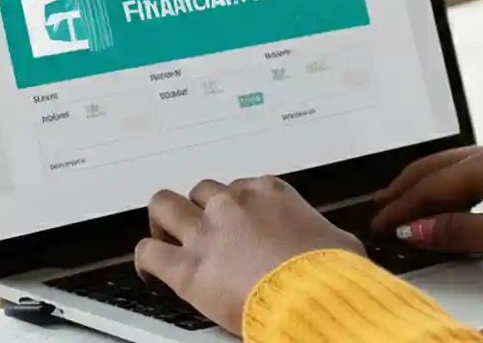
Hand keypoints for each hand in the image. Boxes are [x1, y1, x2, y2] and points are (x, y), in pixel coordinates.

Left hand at [134, 177, 363, 333]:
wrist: (314, 294)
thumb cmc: (331, 270)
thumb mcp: (336, 239)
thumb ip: (317, 232)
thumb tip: (327, 244)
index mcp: (269, 192)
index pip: (241, 188)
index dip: (238, 209)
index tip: (240, 226)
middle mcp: (232, 203)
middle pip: (201, 191)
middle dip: (198, 208)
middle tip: (201, 230)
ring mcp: (206, 233)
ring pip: (164, 206)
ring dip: (164, 221)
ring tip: (167, 238)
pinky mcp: (187, 268)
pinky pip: (149, 253)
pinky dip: (147, 260)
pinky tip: (151, 273)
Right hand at [373, 137, 482, 267]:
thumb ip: (460, 231)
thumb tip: (418, 229)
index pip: (435, 184)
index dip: (403, 206)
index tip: (380, 224)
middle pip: (444, 165)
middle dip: (409, 185)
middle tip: (382, 205)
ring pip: (466, 164)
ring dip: (436, 183)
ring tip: (412, 199)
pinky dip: (464, 183)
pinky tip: (462, 194)